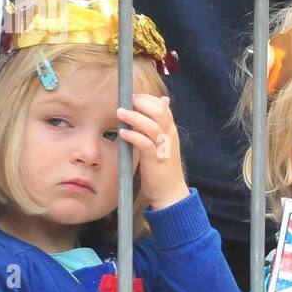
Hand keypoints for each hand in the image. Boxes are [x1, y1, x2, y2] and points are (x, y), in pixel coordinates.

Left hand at [116, 93, 188, 210]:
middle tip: (126, 103)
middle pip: (159, 111)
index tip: (132, 99)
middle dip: (141, 103)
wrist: (171, 193)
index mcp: (170, 130)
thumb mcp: (164, 140)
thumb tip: (164, 100)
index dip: (146, 99)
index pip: (162, 106)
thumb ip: (161, 122)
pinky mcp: (155, 160)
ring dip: (134, 117)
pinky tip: (123, 134)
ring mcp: (163, 148)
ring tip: (120, 113)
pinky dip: (134, 137)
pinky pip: (146, 144)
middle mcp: (169, 136)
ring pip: (152, 126)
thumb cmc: (163, 167)